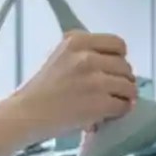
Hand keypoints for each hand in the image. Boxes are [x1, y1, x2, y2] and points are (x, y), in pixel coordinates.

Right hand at [11, 30, 137, 139]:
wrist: (25, 114)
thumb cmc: (39, 90)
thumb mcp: (59, 56)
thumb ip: (83, 52)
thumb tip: (114, 62)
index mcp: (76, 41)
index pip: (117, 44)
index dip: (118, 58)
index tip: (111, 69)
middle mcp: (87, 57)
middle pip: (125, 66)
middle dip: (121, 79)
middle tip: (110, 90)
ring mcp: (94, 80)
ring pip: (129, 86)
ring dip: (123, 96)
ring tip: (110, 102)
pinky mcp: (99, 103)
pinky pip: (123, 105)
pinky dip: (118, 112)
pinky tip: (107, 114)